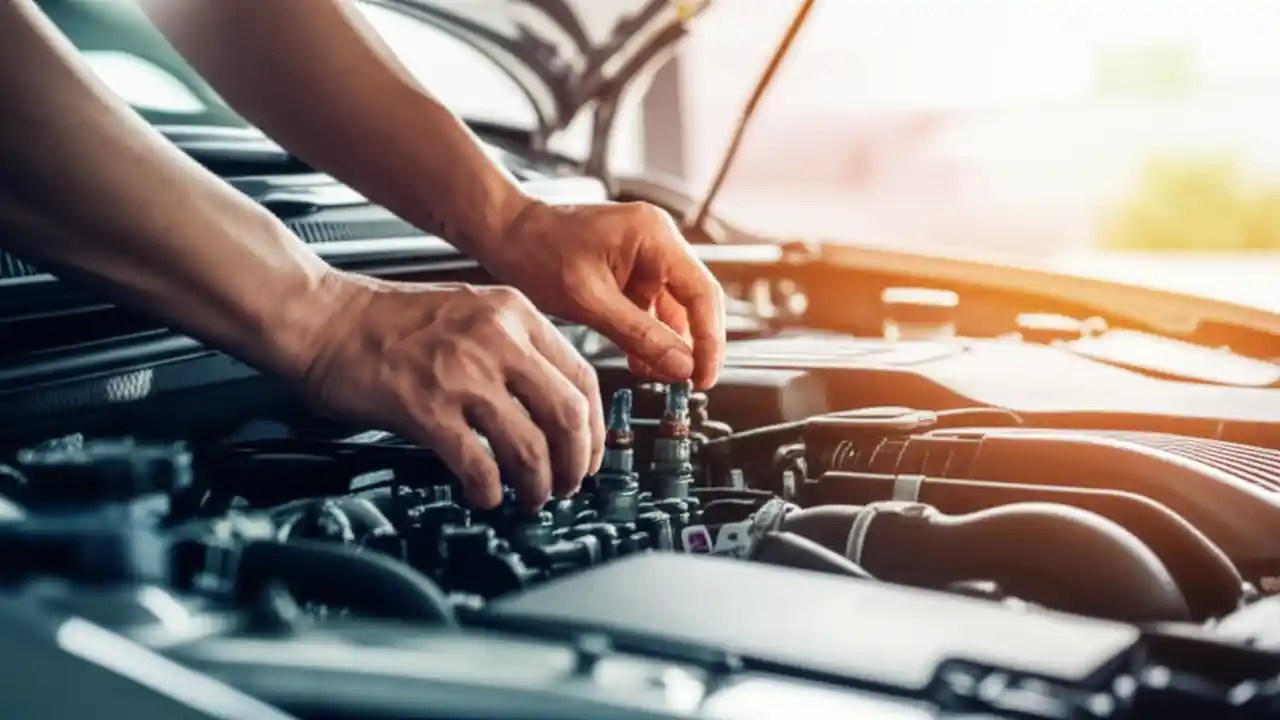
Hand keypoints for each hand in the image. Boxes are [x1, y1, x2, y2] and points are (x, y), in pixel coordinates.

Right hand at [295, 273, 603, 509]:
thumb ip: (514, 348)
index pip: (584, 376)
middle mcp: (497, 340)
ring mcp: (462, 374)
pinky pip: (479, 465)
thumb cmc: (386, 320)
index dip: (595, 428)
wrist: (322, 317)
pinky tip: (484, 497)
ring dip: (538, 485)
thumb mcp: (470, 311)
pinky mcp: (426, 408)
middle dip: (576, 463)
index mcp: (514, 313)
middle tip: (567, 485)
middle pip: (569, 415)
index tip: (588, 453)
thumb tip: (552, 404)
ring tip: (530, 498)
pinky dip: (489, 491)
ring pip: (531, 446)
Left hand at [482, 200, 725, 388]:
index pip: (702, 292)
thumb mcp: (588, 300)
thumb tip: (681, 366)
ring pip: (675, 311)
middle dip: (691, 345)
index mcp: (654, 235)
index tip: (704, 376)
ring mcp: (646, 257)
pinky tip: (639, 360)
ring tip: (653, 374)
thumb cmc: (537, 251)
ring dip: (668, 346)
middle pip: (695, 302)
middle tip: (686, 383)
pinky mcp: (632, 273)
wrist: (505, 235)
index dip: (710, 339)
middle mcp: (658, 242)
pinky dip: (649, 337)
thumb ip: (639, 335)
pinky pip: (653, 310)